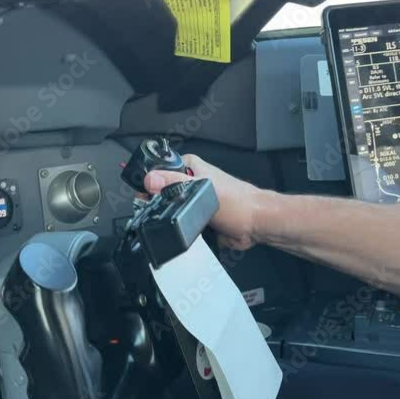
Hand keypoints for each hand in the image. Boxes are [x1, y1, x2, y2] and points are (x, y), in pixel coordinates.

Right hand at [143, 154, 267, 250]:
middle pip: (162, 190)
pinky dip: (179, 229)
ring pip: (170, 209)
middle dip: (157, 201)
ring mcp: (193, 202)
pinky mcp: (196, 220)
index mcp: (191, 168)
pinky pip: (180, 225)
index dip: (150, 178)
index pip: (162, 166)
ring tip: (172, 221)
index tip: (143, 190)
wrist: (256, 225)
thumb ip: (175, 183)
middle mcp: (190, 183)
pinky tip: (180, 231)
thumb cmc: (238, 202)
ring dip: (169, 217)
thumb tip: (150, 179)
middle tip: (155, 209)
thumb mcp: (202, 188)